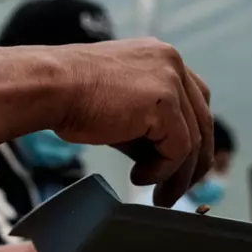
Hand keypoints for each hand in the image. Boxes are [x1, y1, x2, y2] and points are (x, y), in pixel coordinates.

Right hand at [51, 39, 213, 206]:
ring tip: (158, 195)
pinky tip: (139, 179)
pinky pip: (178, 149)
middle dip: (194, 162)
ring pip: (193, 140)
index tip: (183, 165)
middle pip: (202, 121)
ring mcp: (171, 80)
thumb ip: (148, 122)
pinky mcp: (164, 103)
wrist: (49, 87)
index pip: (196, 99)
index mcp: (162, 56)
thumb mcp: (120, 104)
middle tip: (177, 190)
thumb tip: (167, 159)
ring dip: (177, 175)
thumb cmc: (71, 96)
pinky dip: (163, 171)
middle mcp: (172, 62)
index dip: (194, 136)